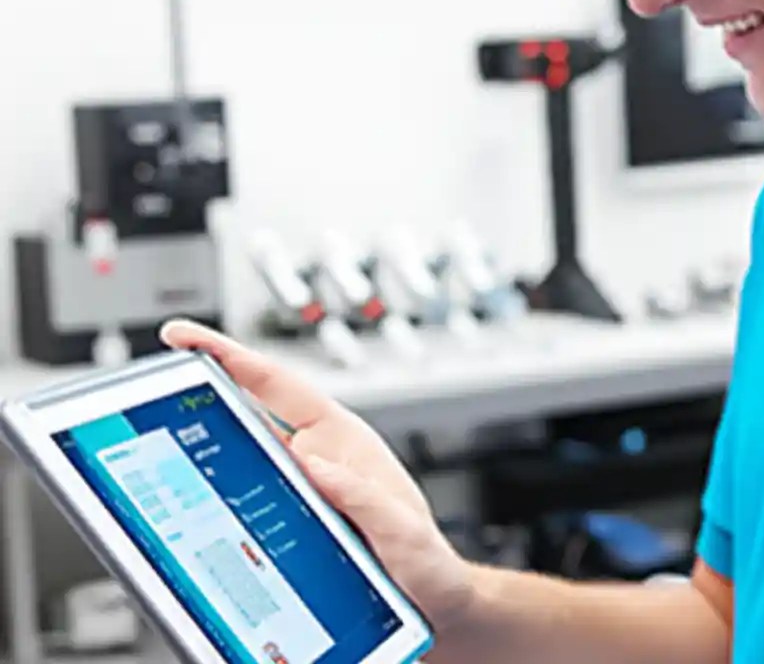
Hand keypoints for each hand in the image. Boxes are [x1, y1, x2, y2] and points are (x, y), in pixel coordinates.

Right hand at [160, 320, 476, 630]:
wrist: (427, 609)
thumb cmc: (425, 566)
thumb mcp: (403, 532)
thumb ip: (365, 499)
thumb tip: (314, 465)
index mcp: (344, 444)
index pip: (281, 388)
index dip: (233, 358)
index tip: (187, 338)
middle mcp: (316, 461)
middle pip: (247, 418)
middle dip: (200, 398)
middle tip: (154, 390)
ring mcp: (297, 492)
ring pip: (238, 462)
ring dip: (202, 455)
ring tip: (162, 452)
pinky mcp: (286, 524)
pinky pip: (242, 504)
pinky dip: (213, 500)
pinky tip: (189, 509)